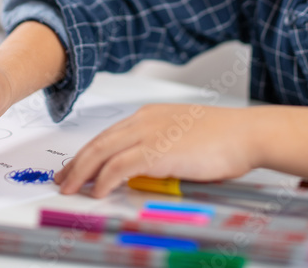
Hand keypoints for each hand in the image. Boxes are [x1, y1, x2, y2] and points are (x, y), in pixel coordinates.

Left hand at [55, 104, 258, 197]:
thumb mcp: (184, 138)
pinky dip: (104, 180)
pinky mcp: (156, 151)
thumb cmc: (224, 138)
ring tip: (70, 190)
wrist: (246, 134)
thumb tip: (144, 172)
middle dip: (76, 163)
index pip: (109, 135)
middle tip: (62, 180)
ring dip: (82, 173)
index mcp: (150, 115)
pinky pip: (119, 167)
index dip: (89, 153)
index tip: (76, 167)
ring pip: (102, 152)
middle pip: (98, 142)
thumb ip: (161, 149)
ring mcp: (149, 134)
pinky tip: (98, 192)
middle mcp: (144, 121)